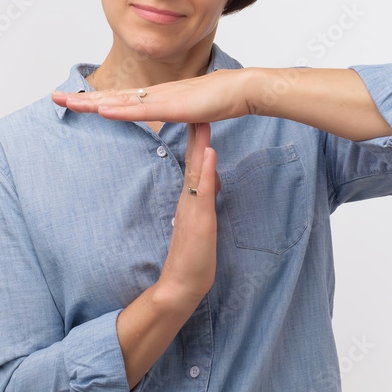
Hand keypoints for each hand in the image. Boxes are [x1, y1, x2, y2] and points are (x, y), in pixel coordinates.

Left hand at [51, 68, 254, 124]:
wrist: (242, 89)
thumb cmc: (223, 98)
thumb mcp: (193, 112)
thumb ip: (180, 116)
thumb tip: (172, 122)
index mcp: (156, 97)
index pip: (118, 100)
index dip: (94, 101)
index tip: (73, 101)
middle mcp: (153, 94)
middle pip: (110, 97)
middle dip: (81, 99)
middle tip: (54, 98)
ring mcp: (161, 98)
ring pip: (119, 101)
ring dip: (91, 102)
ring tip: (67, 102)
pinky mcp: (172, 105)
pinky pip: (140, 109)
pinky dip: (118, 110)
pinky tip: (101, 109)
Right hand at [156, 122, 219, 307]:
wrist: (180, 286)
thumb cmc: (192, 258)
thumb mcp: (202, 222)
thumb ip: (204, 198)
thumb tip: (211, 176)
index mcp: (189, 199)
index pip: (193, 164)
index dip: (196, 140)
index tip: (198, 116)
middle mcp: (188, 199)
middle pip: (192, 161)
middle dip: (196, 134)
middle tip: (197, 106)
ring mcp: (192, 208)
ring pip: (196, 171)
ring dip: (200, 145)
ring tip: (203, 121)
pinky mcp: (199, 220)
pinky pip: (203, 191)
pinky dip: (206, 170)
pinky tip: (210, 153)